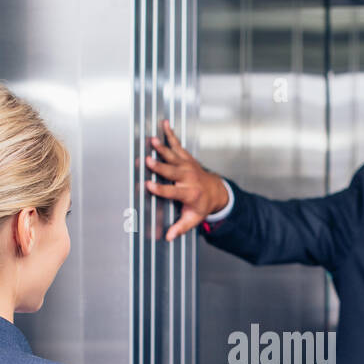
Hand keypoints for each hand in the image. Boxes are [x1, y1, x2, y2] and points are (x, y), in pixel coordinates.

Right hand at [143, 118, 229, 240]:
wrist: (215, 191)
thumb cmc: (201, 206)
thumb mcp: (193, 219)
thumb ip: (180, 228)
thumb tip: (168, 238)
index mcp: (189, 194)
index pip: (172, 192)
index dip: (160, 189)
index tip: (149, 186)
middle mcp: (189, 178)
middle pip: (171, 172)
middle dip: (160, 167)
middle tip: (148, 161)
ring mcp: (188, 166)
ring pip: (173, 156)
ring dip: (162, 149)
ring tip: (152, 141)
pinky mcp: (187, 158)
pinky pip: (177, 145)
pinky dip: (171, 134)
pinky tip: (165, 125)